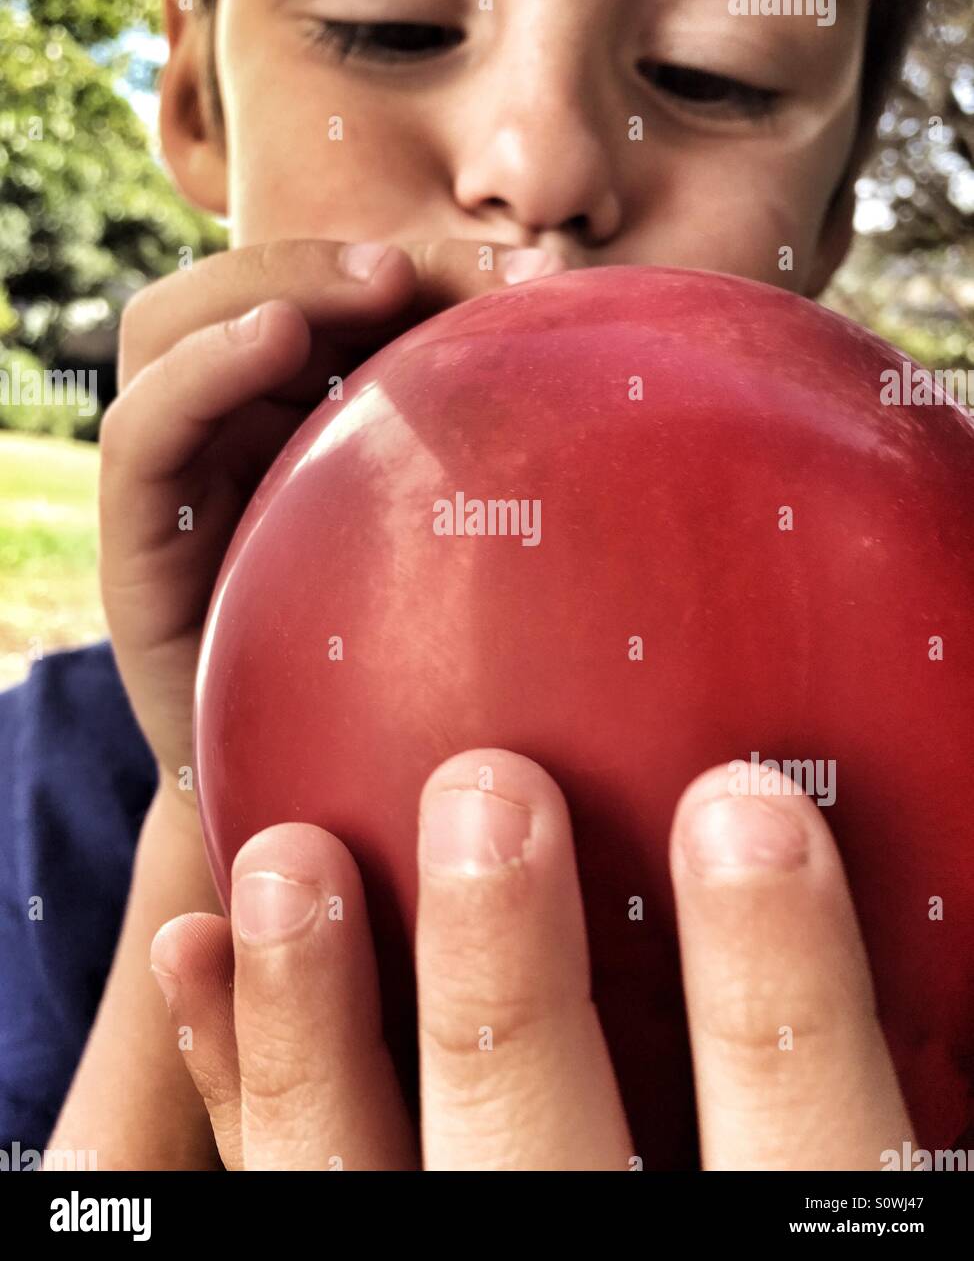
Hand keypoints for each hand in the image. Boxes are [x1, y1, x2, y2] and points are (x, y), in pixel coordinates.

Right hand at [99, 241, 567, 797]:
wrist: (330, 821)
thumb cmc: (414, 685)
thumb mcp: (477, 563)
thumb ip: (523, 474)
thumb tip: (645, 370)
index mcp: (310, 425)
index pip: (344, 302)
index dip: (431, 270)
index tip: (535, 282)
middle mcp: (239, 440)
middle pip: (259, 296)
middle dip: (347, 265)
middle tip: (441, 275)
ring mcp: (185, 485)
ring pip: (178, 330)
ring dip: (277, 286)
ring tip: (377, 283)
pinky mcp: (140, 547)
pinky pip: (146, 430)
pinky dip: (204, 366)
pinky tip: (278, 338)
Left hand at [150, 754, 912, 1169]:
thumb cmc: (771, 1228)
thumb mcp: (859, 1208)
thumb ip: (872, 1101)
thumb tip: (879, 908)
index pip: (805, 1147)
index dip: (778, 984)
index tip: (745, 807)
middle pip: (538, 1158)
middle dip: (505, 980)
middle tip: (487, 793)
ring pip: (351, 1192)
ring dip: (313, 1026)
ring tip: (290, 861)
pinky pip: (270, 1210)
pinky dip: (233, 1085)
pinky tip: (197, 958)